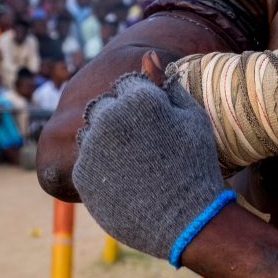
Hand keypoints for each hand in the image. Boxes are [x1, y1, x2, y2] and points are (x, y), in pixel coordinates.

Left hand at [71, 73, 234, 265]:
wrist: (187, 219)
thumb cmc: (195, 165)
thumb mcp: (192, 118)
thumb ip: (168, 85)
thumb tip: (148, 57)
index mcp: (138, 98)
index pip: (127, 84)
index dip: (143, 102)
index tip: (156, 123)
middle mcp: (108, 117)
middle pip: (104, 105)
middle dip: (119, 117)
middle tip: (144, 143)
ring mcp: (92, 146)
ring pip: (90, 131)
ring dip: (106, 139)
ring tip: (135, 162)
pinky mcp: (82, 174)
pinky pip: (86, 159)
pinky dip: (101, 165)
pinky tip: (127, 178)